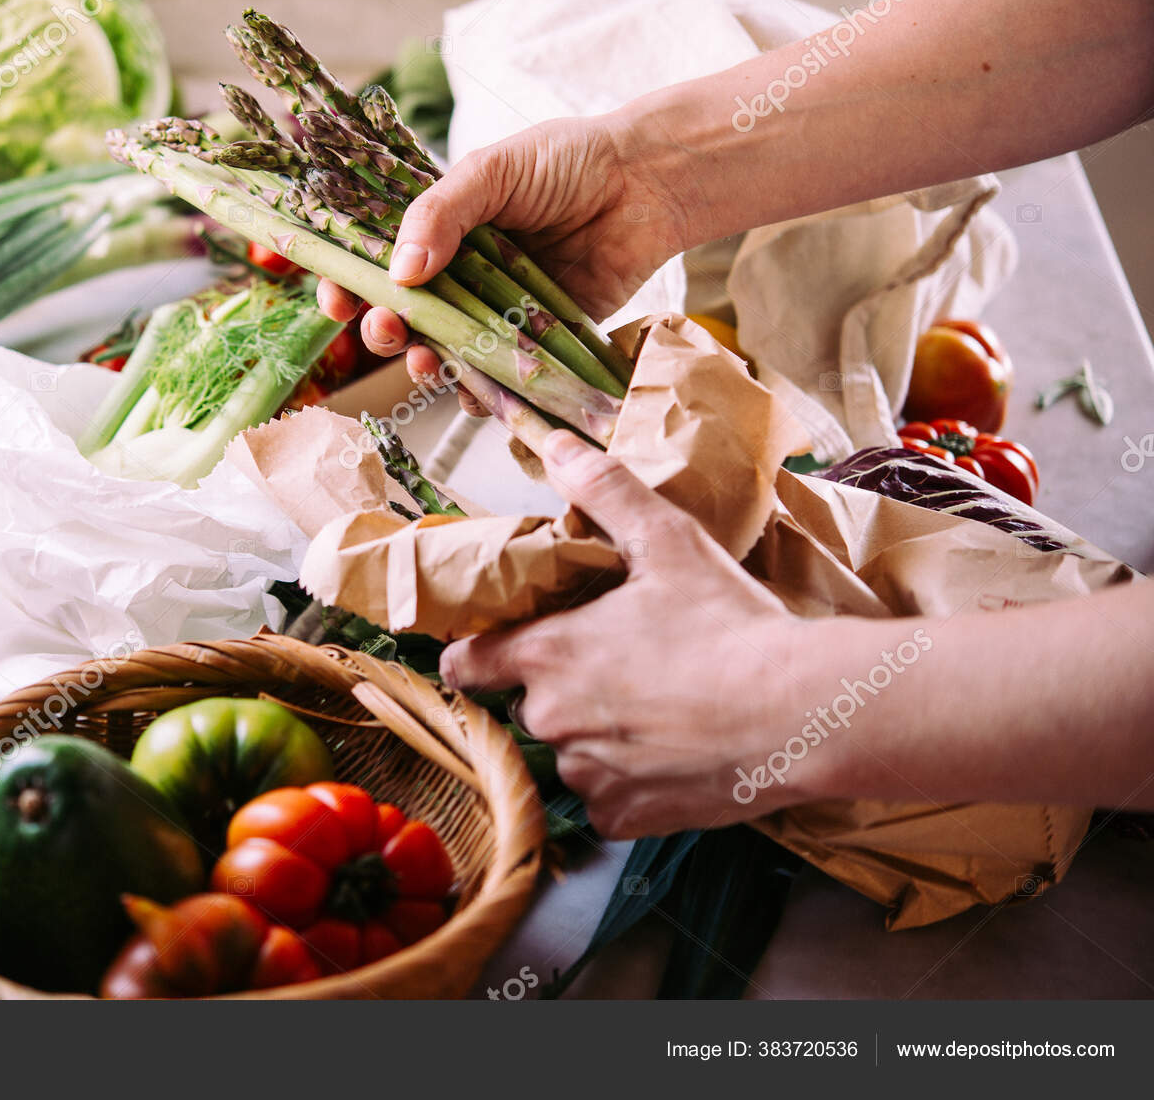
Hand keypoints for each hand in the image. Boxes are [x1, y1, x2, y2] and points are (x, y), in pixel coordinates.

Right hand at [317, 112, 692, 405]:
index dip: (349, 283)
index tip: (336, 299)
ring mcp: (494, 310)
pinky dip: (480, 392)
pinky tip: (473, 390)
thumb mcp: (492, 171)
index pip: (377, 261)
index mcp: (438, 228)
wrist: (648, 184)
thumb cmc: (568, 162)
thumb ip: (440, 213)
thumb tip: (398, 270)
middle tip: (386, 329)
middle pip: (403, 315)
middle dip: (383, 329)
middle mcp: (460, 274)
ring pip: (443, 351)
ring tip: (422, 361)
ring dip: (422, 364)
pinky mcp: (535, 342)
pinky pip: (497, 377)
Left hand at [439, 431, 827, 837]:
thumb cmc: (728, 624)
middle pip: (524, 708)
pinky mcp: (626, 817)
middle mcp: (551, 720)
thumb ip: (604, 491)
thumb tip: (556, 444)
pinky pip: (606, 804)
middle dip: (554, 692)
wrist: (798, 712)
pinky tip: (669, 756)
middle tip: (611, 671)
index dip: (475, 656)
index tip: (495, 652)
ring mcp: (587, 775)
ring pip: (567, 758)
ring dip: (592, 740)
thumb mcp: (667, 541)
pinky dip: (627, 786)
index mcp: (545, 653)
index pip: (465, 665)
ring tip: (652, 712)